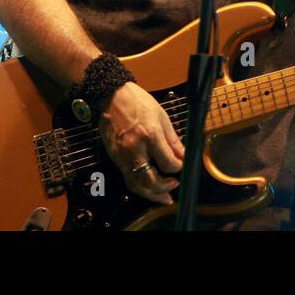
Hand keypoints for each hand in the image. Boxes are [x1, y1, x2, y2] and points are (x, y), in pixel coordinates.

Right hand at [98, 81, 185, 204]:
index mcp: (150, 135)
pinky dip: (139, 185)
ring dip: (151, 194)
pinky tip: (148, 186)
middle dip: (164, 188)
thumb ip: (173, 140)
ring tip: (163, 197)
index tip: (180, 165)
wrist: (111, 96)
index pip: (168, 163)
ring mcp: (122, 155)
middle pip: (150, 180)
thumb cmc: (137, 102)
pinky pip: (127, 177)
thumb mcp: (161, 116)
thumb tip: (183, 156)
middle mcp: (135, 148)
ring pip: (136, 184)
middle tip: (174, 185)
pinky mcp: (114, 157)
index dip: (178, 167)